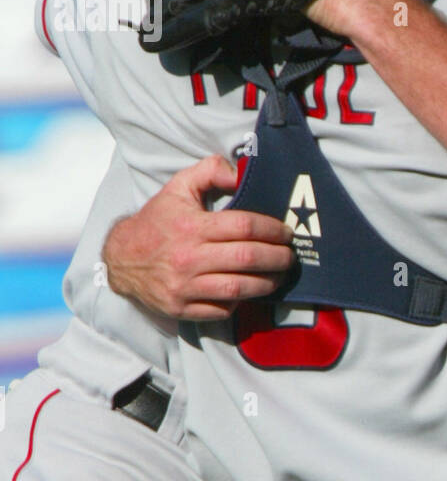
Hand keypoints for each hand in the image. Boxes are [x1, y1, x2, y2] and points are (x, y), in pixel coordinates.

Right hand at [104, 157, 294, 320]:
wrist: (121, 258)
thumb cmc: (157, 220)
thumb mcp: (179, 186)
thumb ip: (211, 171)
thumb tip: (241, 172)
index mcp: (191, 226)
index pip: (245, 227)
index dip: (272, 230)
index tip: (286, 233)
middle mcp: (188, 258)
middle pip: (247, 259)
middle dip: (277, 258)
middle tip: (290, 256)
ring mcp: (184, 286)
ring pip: (239, 289)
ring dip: (267, 283)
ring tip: (278, 276)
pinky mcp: (181, 308)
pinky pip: (221, 310)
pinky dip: (239, 302)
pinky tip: (249, 291)